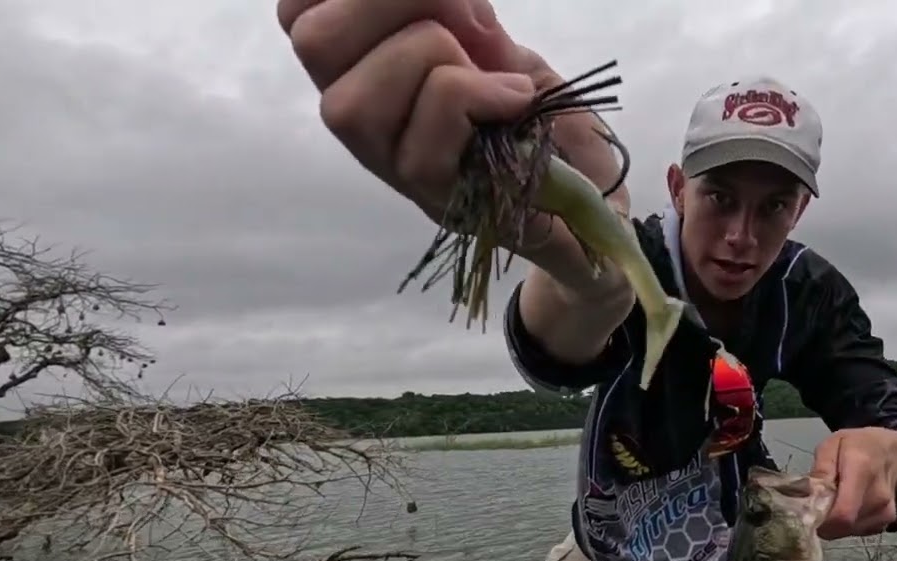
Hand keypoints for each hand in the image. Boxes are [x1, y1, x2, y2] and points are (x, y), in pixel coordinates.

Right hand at [274, 0, 626, 230]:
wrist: (597, 204)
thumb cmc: (548, 125)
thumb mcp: (502, 52)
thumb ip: (463, 20)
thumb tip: (447, 0)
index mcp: (368, 75)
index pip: (300, 16)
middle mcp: (367, 126)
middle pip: (313, 43)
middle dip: (389, 1)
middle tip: (465, 17)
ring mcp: (396, 171)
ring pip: (354, 101)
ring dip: (431, 58)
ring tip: (492, 73)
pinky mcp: (441, 202)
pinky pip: (427, 131)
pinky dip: (477, 95)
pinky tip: (514, 100)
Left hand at [810, 427, 896, 538]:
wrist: (893, 454)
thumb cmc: (858, 446)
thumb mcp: (832, 444)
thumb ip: (821, 469)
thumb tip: (809, 495)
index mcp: (862, 469)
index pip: (842, 513)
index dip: (821, 520)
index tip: (806, 511)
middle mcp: (878, 495)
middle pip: (843, 525)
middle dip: (824, 519)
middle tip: (816, 503)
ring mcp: (885, 512)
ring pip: (848, 530)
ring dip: (834, 522)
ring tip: (833, 500)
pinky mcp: (886, 522)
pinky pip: (856, 531)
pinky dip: (846, 524)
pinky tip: (847, 506)